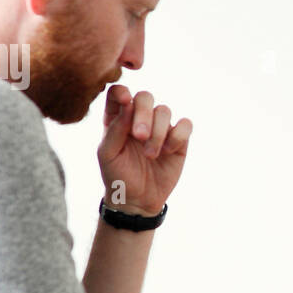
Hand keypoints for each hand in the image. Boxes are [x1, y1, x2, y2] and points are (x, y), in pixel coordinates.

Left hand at [98, 86, 192, 215]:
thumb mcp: (107, 154)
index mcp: (117, 118)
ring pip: (165, 111)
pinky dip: (178, 136)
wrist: (137, 201)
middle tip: (139, 136)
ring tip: (150, 154)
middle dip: (144, 114)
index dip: (122, 92)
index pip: (119, 92)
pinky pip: (185, 125)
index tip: (125, 102)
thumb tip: (129, 103)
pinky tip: (168, 152)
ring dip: (158, 132)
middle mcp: (139, 118)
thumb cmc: (117, 175)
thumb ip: (115, 128)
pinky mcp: (179, 140)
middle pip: (145, 97)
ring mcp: (161, 128)